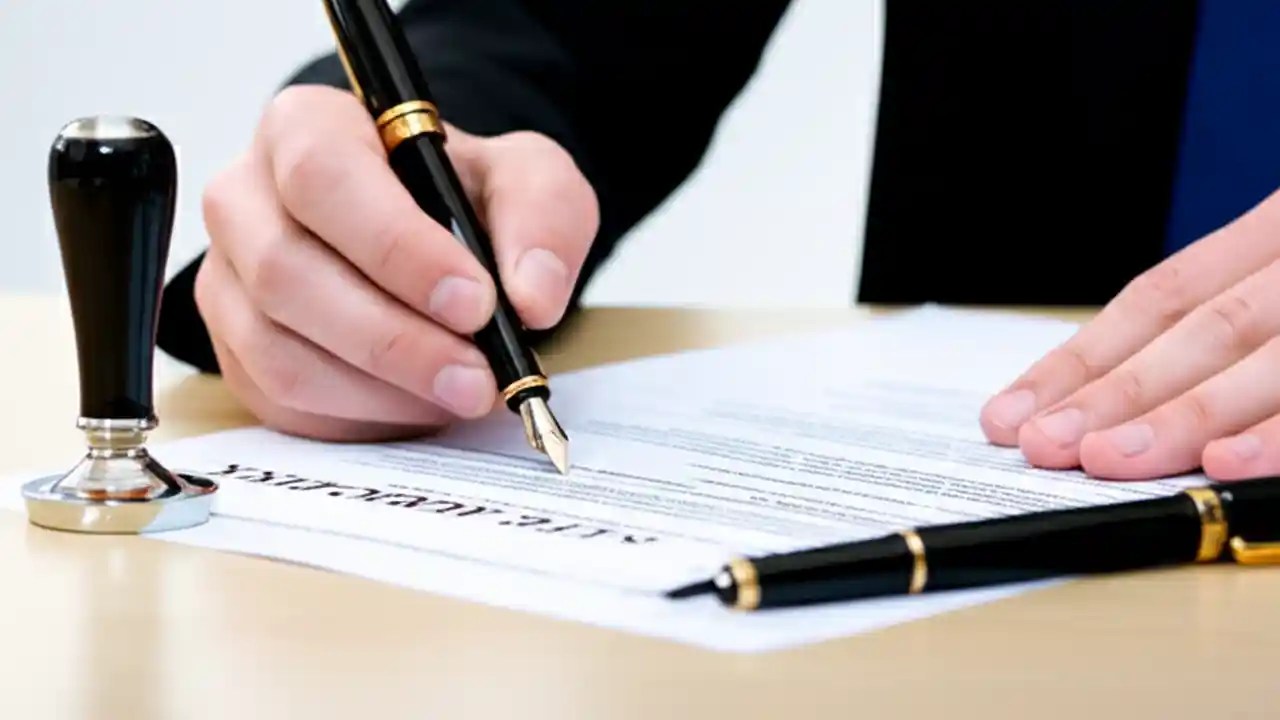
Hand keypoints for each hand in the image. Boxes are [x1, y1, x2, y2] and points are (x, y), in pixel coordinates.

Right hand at [195, 85, 598, 440]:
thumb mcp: (529, 180)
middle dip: (393, 339)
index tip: (475, 301)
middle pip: (286, 273)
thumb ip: (544, 218)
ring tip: (461, 393)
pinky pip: (282, 402)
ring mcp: (230, 281)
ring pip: (278, 351)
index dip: (395, 247)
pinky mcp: (237, 352)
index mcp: (306, 128)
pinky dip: (361, 417)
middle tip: (478, 376)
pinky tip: (421, 405)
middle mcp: (245, 199)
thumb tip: (533, 296)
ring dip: (381, 389)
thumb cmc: (467, 200)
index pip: (322, 177)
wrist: (439, 243)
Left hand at [979, 190, 1279, 481]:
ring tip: (1105, 458)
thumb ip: (1223, 325)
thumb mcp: (1276, 275)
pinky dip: (1274, 436)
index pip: (1159, 298)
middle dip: (1114, 393)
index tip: (1010, 412)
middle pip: (1199, 332)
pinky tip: (1223, 465)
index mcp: (1272, 236)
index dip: (1080, 358)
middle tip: (1041, 443)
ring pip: (1261, 361)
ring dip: (1178, 417)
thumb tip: (1117, 398)